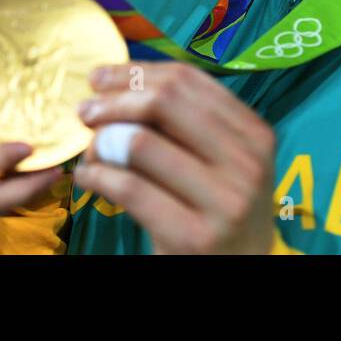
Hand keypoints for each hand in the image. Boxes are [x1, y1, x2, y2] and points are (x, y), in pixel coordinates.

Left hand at [72, 62, 276, 253]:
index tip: (101, 77)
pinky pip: (128, 188)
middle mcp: (246, 164)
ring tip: (91, 153)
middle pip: (164, 103)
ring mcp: (224, 202)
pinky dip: (97, 177)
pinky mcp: (194, 237)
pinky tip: (89, 178)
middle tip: (85, 111)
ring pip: (141, 143)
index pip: (188, 80)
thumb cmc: (220, 206)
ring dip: (101, 142)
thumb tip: (118, 79)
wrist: (241, 269)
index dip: (136, 72)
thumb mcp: (223, 159)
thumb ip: (187, 121)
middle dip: (114, 101)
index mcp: (254, 133)